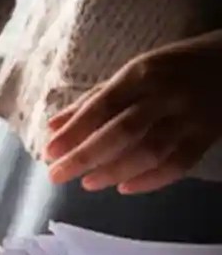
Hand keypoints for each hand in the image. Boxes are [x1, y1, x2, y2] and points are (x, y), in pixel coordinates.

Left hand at [45, 29, 221, 193]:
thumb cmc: (174, 68)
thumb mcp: (134, 72)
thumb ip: (94, 100)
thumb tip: (53, 126)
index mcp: (142, 74)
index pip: (102, 106)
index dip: (74, 132)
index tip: (49, 152)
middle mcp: (166, 96)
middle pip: (121, 132)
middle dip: (85, 157)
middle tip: (57, 175)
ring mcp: (190, 118)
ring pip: (149, 152)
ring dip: (113, 171)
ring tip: (87, 183)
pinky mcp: (207, 136)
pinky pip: (178, 164)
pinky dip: (150, 180)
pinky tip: (124, 187)